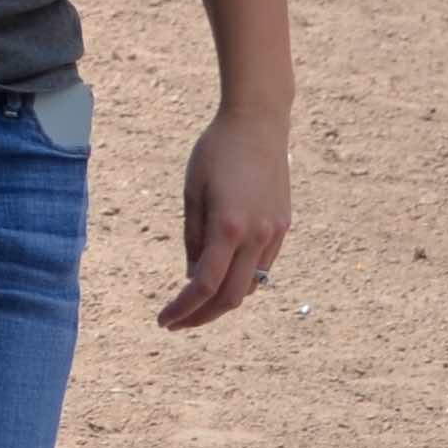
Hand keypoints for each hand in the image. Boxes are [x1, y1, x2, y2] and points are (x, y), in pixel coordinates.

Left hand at [163, 100, 291, 328]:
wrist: (259, 125)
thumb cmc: (215, 152)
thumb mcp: (193, 193)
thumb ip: (194, 238)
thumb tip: (194, 278)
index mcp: (228, 227)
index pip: (204, 286)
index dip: (183, 308)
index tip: (163, 320)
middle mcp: (257, 236)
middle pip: (232, 297)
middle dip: (202, 316)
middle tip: (176, 323)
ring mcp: (275, 234)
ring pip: (250, 285)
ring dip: (222, 301)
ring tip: (194, 304)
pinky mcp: (283, 227)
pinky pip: (262, 267)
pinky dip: (240, 280)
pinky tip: (220, 277)